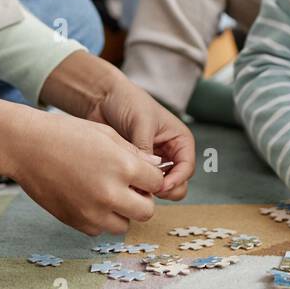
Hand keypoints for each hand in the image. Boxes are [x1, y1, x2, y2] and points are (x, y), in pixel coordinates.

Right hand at [9, 109, 166, 235]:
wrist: (26, 146)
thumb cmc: (66, 134)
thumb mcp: (107, 135)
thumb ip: (135, 154)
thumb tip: (157, 169)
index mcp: (123, 167)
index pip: (157, 183)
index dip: (151, 178)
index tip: (141, 174)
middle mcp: (111, 193)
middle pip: (146, 211)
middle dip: (141, 200)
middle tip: (128, 188)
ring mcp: (92, 211)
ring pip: (123, 225)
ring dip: (121, 212)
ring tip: (107, 194)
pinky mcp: (76, 222)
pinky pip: (99, 229)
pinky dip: (99, 218)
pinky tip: (88, 199)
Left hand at [84, 74, 195, 199]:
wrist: (103, 98)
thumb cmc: (128, 101)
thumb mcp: (141, 123)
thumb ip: (147, 149)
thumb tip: (149, 175)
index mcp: (180, 140)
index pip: (186, 168)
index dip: (176, 180)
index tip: (160, 187)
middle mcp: (170, 153)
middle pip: (178, 182)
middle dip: (167, 189)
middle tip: (149, 190)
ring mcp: (154, 161)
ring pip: (161, 185)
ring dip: (151, 189)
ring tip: (135, 186)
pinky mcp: (138, 166)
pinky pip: (142, 183)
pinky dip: (138, 187)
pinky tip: (126, 184)